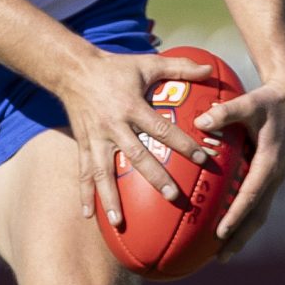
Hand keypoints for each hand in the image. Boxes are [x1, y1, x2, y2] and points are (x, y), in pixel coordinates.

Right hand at [59, 48, 219, 230]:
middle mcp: (113, 126)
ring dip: (110, 198)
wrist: (73, 69)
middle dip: (154, 177)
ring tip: (119, 222)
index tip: (202, 159)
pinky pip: (83, 173)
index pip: (162, 128)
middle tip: (173, 197)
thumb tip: (211, 68)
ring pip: (103, 172)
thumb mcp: (148, 63)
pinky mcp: (83, 144)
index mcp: (132, 106)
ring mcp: (96, 138)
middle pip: (136, 155)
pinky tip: (89, 217)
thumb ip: (180, 67)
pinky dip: (84, 195)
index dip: (182, 143)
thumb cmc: (115, 67)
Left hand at [198, 76, 284, 258]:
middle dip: (239, 238)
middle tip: (219, 258)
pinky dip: (241, 218)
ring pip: (258, 213)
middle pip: (257, 216)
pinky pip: (255, 203)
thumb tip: (200, 122)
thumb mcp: (249, 103)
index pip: (251, 196)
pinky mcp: (268, 176)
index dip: (235, 216)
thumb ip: (225, 112)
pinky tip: (222, 227)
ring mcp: (273, 178)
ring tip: (220, 254)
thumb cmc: (268, 101)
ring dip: (241, 234)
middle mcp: (274, 176)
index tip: (220, 233)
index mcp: (270, 163)